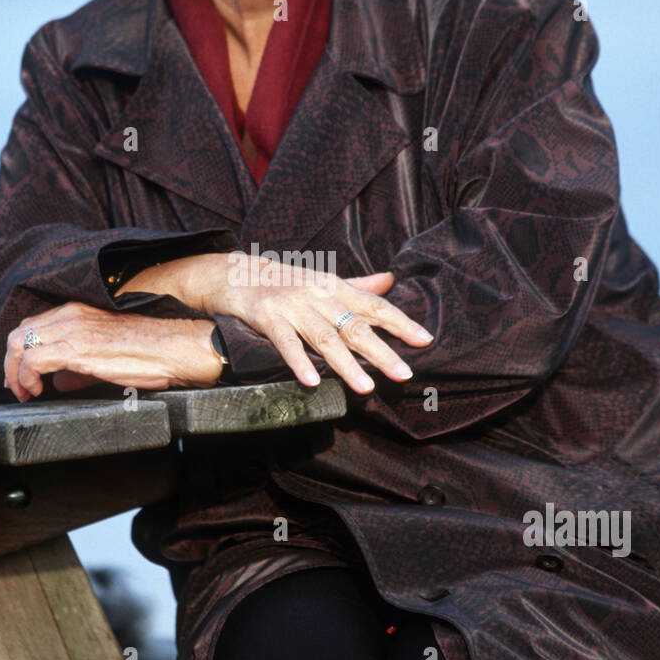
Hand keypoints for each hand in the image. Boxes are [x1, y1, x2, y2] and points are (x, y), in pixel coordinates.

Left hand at [3, 304, 222, 402]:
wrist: (174, 348)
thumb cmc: (149, 351)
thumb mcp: (105, 356)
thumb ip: (78, 368)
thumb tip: (58, 382)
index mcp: (77, 312)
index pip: (32, 325)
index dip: (19, 352)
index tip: (21, 376)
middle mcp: (70, 316)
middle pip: (18, 332)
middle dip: (9, 363)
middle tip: (16, 387)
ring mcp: (72, 330)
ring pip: (19, 344)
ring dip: (14, 372)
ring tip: (24, 392)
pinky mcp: (77, 350)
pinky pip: (33, 361)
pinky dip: (25, 378)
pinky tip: (36, 392)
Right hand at [118, 252, 432, 393]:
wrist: (234, 272)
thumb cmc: (284, 281)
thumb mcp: (322, 280)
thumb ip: (357, 286)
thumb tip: (390, 280)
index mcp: (334, 286)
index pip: (374, 304)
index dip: (400, 322)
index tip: (425, 341)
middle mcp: (317, 294)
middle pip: (355, 325)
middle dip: (381, 351)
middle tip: (404, 374)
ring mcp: (292, 305)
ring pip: (325, 337)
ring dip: (346, 364)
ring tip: (365, 387)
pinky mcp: (267, 316)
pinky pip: (285, 342)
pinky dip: (299, 362)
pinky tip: (313, 382)